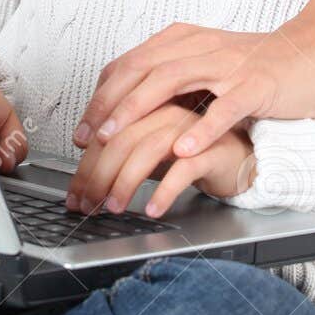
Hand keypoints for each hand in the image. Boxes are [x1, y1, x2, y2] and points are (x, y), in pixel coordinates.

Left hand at [65, 99, 256, 218]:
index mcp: (149, 105)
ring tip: (114, 206)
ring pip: (148, 149)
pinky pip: (184, 169)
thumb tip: (84, 179)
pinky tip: (153, 209)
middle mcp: (168, 110)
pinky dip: (165, 191)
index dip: (86, 161)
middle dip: (98, 175)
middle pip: (122, 139)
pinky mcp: (214, 149)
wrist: (240, 157)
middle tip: (87, 203)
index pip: (107, 129)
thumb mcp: (151, 151)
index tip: (74, 191)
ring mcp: (191, 127)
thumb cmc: (192, 151)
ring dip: (125, 182)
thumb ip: (122, 154)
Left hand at [72, 22, 314, 161]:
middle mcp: (201, 47)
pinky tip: (180, 149)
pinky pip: (224, 108)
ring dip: (136, 109)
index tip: (84, 127)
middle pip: (141, 69)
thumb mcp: (207, 66)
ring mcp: (228, 65)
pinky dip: (200, 129)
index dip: (102, 95)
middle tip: (88, 137)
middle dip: (108, 104)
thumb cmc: (259, 67)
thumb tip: (129, 107)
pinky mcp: (256, 85)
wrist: (314, 52)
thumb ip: (173, 80)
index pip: (130, 63)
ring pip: (171, 81)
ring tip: (114, 137)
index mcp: (185, 41)